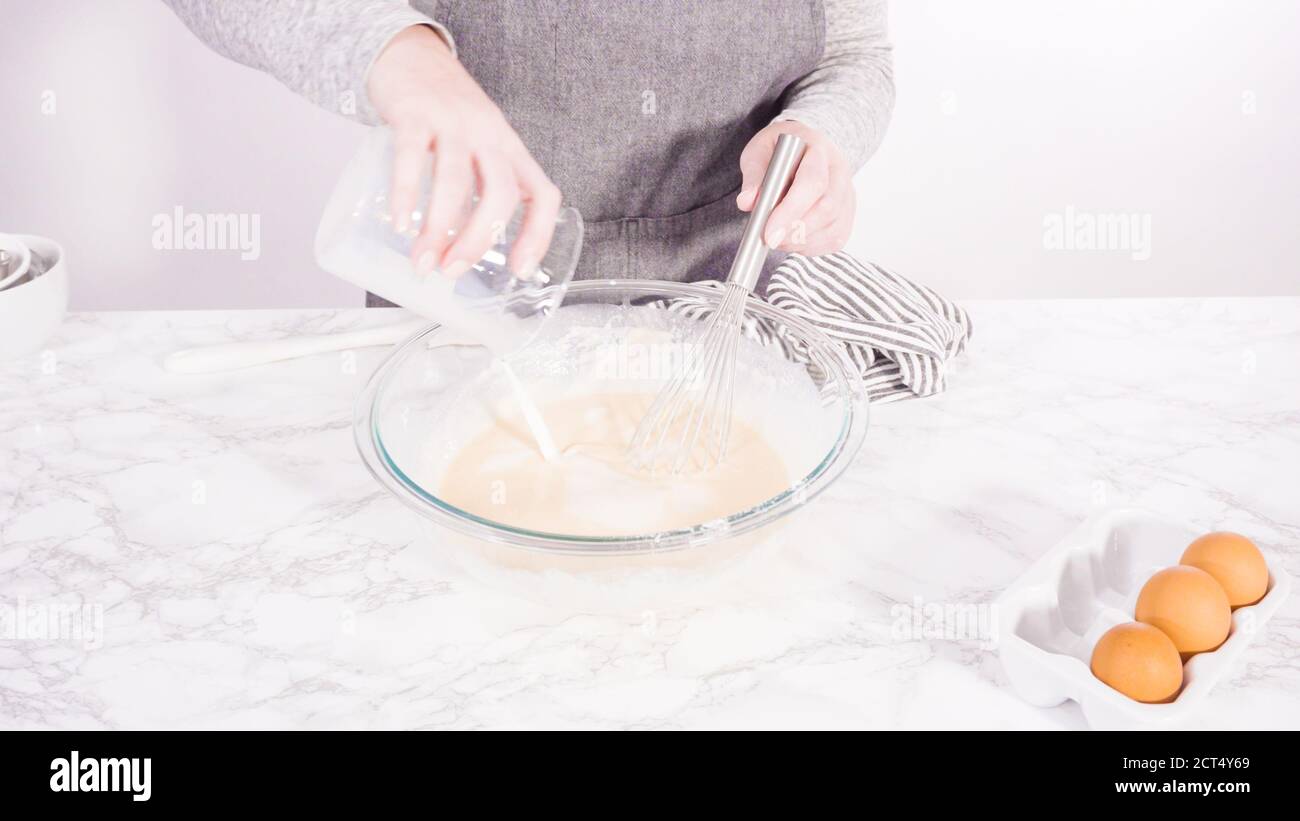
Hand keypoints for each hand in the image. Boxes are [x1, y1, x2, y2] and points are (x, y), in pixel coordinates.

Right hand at [367, 26, 559, 276]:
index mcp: (510, 148)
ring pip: (455, 180)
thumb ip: (476, 188)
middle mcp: (489, 135)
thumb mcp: (479, 145)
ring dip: (440, 229)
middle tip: (452, 271)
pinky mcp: (415, 113)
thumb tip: (461, 249)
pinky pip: (411, 157)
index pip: (543, 193)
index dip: (538, 235)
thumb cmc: (446, 111)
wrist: (410, 54)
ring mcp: (453, 122)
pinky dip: (406, 194)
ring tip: (422, 260)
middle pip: (500, 193)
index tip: (519, 269)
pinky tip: (399, 223)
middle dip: (478, 241)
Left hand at [737, 121, 853, 255]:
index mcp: (817, 149)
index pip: (812, 182)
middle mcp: (839, 170)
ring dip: (801, 241)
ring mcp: (847, 193)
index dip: (791, 211)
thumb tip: (747, 201)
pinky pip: (835, 238)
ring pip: (832, 227)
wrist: (799, 150)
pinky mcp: (847, 214)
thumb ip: (753, 176)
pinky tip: (793, 240)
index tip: (769, 232)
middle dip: (795, 231)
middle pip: (827, 208)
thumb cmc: (778, 152)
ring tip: (778, 237)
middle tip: (770, 240)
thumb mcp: (758, 153)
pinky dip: (811, 246)